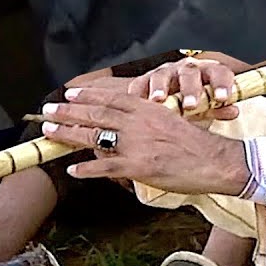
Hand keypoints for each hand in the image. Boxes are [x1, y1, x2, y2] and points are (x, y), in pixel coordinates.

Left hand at [40, 87, 249, 194]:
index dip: (87, 96)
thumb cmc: (199, 144)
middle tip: (48, 111)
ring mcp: (137, 145)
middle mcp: (139, 123)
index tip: (70, 94)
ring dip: (68, 134)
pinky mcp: (139, 166)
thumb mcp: (174, 121)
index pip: (111, 99)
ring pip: (94, 137)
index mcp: (149, 109)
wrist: (218, 161)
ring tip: (49, 132)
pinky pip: (106, 168)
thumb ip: (150, 121)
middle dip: (68, 112)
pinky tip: (73, 171)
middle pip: (96, 114)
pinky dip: (87, 170)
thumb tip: (131, 126)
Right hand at [127, 53, 240, 120]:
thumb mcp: (211, 107)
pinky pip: (139, 84)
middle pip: (190, 74)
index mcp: (209, 73)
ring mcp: (165, 72)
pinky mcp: (145, 80)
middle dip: (190, 89)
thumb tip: (233, 111)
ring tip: (158, 101)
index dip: (221, 84)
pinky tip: (136, 102)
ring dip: (160, 88)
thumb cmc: (199, 102)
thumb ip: (220, 109)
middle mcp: (187, 69)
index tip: (221, 98)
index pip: (219, 73)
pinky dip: (138, 93)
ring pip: (162, 76)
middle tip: (190, 105)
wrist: (173, 97)